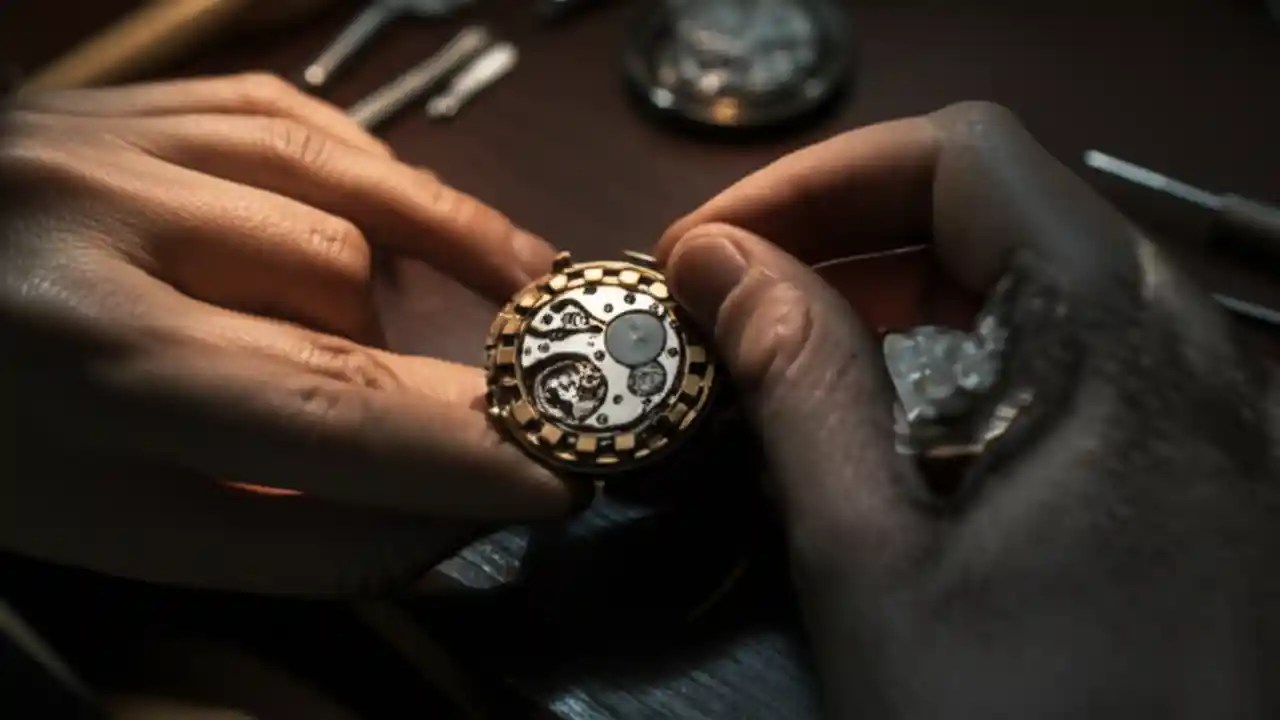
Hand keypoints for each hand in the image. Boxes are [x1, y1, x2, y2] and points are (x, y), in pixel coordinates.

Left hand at [0, 74, 572, 593]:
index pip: (324, 401)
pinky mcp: (136, 95)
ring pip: (335, 190)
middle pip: (342, 280)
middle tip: (543, 399)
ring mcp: (113, 133)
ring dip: (409, 270)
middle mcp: (94, 217)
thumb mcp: (129, 532)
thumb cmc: (1, 445)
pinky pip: (306, 122)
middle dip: (463, 358)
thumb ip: (304, 539)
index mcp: (83, 358)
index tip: (558, 478)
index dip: (463, 446)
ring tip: (472, 318)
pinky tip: (406, 236)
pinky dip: (380, 187)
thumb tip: (458, 510)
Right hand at [658, 103, 1278, 717]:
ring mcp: (1197, 409)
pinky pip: (1061, 356)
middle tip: (725, 298)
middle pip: (999, 203)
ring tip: (780, 350)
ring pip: (1029, 276)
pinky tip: (884, 423)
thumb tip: (721, 263)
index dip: (818, 181)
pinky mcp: (1185, 468)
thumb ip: (800, 388)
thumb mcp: (875, 566)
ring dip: (893, 291)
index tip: (708, 253)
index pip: (962, 158)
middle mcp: (1181, 350)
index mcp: (1117, 346)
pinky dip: (953, 356)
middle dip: (844, 230)